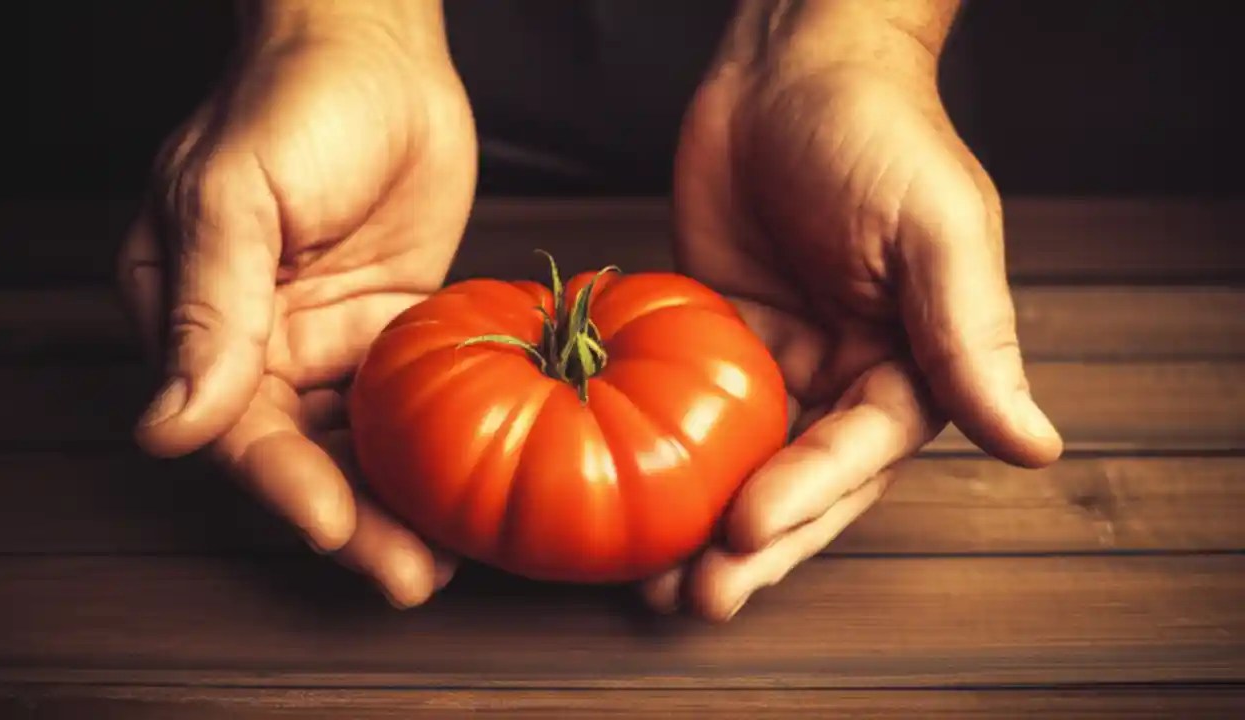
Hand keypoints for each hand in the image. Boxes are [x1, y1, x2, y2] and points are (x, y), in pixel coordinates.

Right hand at [116, 0, 476, 607]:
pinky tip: (471, 493)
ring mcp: (333, 342)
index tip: (332, 528)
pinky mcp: (396, 331)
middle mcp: (260, 344)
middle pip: (302, 457)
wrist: (377, 54)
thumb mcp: (232, 193)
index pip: (235, 426)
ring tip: (446, 562)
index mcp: (197, 320)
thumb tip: (168, 426)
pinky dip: (436, 452)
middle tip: (407, 577)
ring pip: (360, 446)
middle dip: (353, 523)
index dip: (282, 485)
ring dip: (399, 505)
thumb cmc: (291, 102)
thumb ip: (209, 308)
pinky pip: (414, 406)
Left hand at [646, 1, 1062, 619]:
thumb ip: (974, 338)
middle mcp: (843, 373)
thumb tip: (1034, 446)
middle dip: (750, 547)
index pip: (859, 455)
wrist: (787, 61)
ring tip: (647, 585)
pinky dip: (655, 453)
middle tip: (693, 601)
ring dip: (695, 523)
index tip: (745, 529)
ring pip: (735, 462)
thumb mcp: (936, 228)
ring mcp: (773, 359)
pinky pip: (682, 408)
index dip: (806, 499)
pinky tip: (619, 493)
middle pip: (796, 483)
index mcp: (910, 364)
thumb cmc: (876, 129)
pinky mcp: (711, 335)